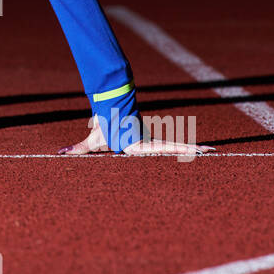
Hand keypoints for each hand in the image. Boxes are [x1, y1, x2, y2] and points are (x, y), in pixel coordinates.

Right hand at [58, 117, 214, 156]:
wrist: (108, 118)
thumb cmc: (103, 128)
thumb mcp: (93, 142)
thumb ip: (79, 150)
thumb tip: (59, 154)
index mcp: (140, 148)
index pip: (160, 151)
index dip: (176, 150)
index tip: (191, 151)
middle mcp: (150, 146)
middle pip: (174, 150)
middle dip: (193, 151)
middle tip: (213, 151)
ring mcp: (154, 144)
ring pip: (178, 148)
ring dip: (197, 150)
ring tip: (214, 151)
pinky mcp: (155, 144)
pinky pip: (175, 148)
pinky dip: (190, 149)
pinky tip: (207, 151)